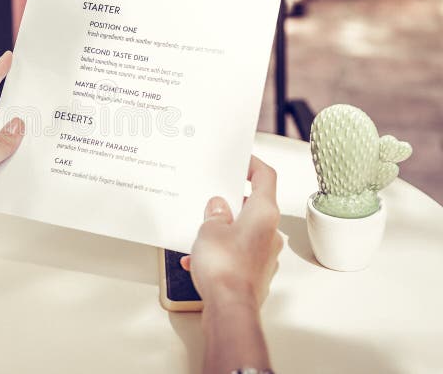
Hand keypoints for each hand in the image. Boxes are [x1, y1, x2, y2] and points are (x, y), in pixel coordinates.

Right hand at [181, 156, 282, 310]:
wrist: (230, 308)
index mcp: (263, 213)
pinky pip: (238, 252)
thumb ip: (214, 213)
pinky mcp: (256, 271)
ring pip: (244, 230)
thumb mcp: (209, 229)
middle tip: (211, 197)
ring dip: (223, 228)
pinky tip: (197, 258)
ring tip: (200, 232)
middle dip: (230, 201)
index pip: (266, 177)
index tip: (241, 160)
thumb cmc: (225, 268)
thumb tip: (218, 207)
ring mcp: (265, 253)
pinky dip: (220, 251)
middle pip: (254, 205)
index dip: (253, 164)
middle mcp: (269, 232)